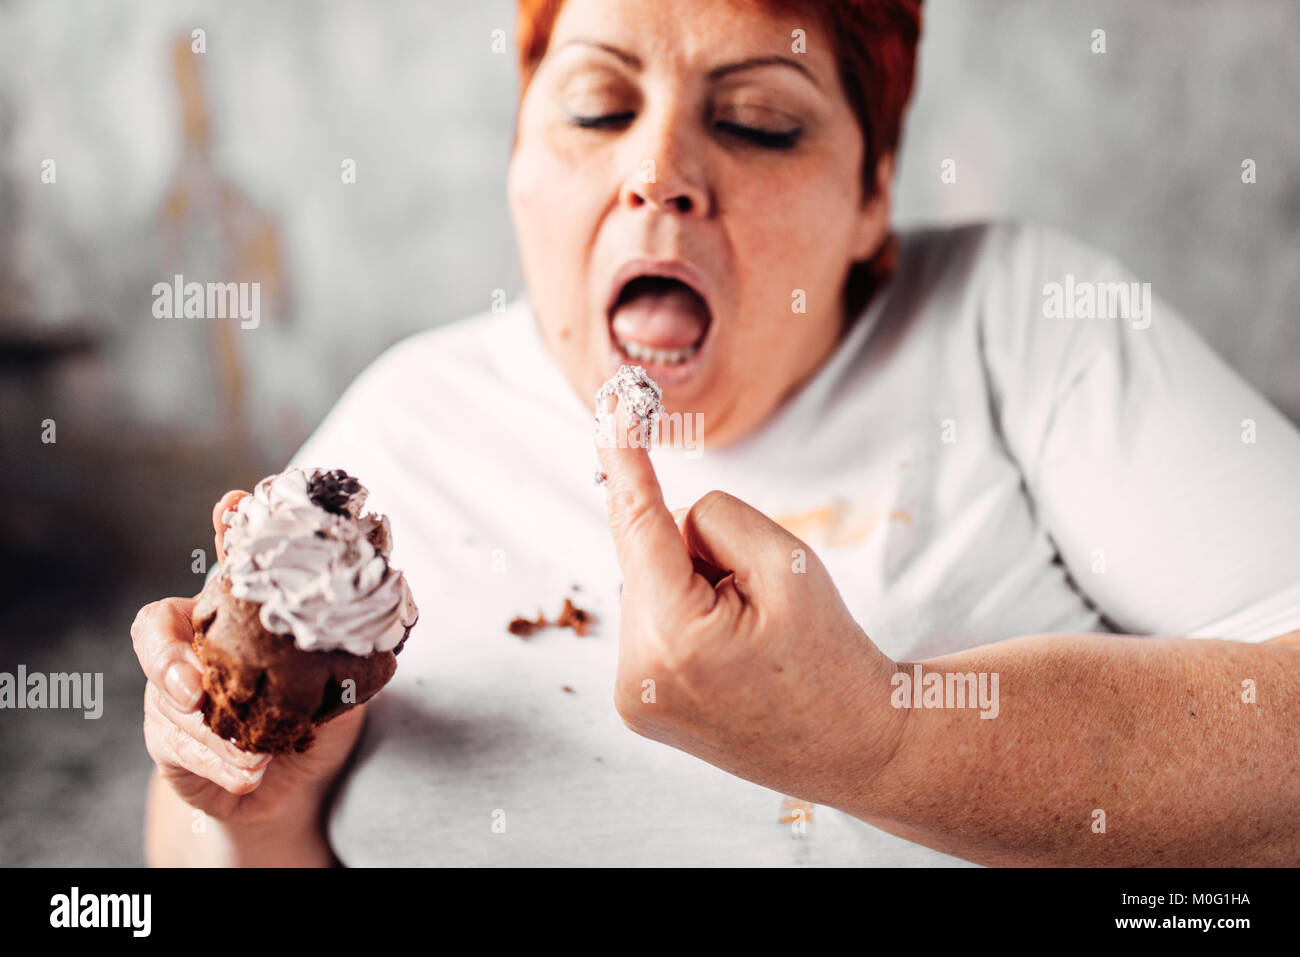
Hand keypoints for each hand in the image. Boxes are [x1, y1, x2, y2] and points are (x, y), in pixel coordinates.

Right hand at [132, 490, 364, 827]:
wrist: (294, 785)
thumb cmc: (314, 722)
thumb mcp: (338, 683)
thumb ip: (340, 654)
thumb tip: (368, 622)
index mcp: (238, 618)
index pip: (224, 565)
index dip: (225, 531)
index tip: (233, 503)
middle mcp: (196, 645)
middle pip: (156, 629)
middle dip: (169, 657)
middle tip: (194, 687)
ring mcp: (171, 692)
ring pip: (168, 700)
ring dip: (214, 733)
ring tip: (256, 755)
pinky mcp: (168, 740)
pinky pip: (178, 746)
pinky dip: (219, 762)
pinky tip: (250, 772)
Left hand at [595, 401, 907, 807]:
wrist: (856, 748)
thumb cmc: (832, 654)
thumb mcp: (789, 563)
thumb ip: (715, 518)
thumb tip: (663, 523)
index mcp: (675, 637)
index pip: (638, 523)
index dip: (625, 459)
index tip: (611, 406)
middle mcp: (637, 672)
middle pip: (651, 554)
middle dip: (701, 556)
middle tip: (762, 610)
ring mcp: (631, 696)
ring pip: (649, 587)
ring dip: (694, 592)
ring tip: (751, 642)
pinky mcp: (634, 706)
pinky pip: (649, 624)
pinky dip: (683, 620)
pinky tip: (728, 658)